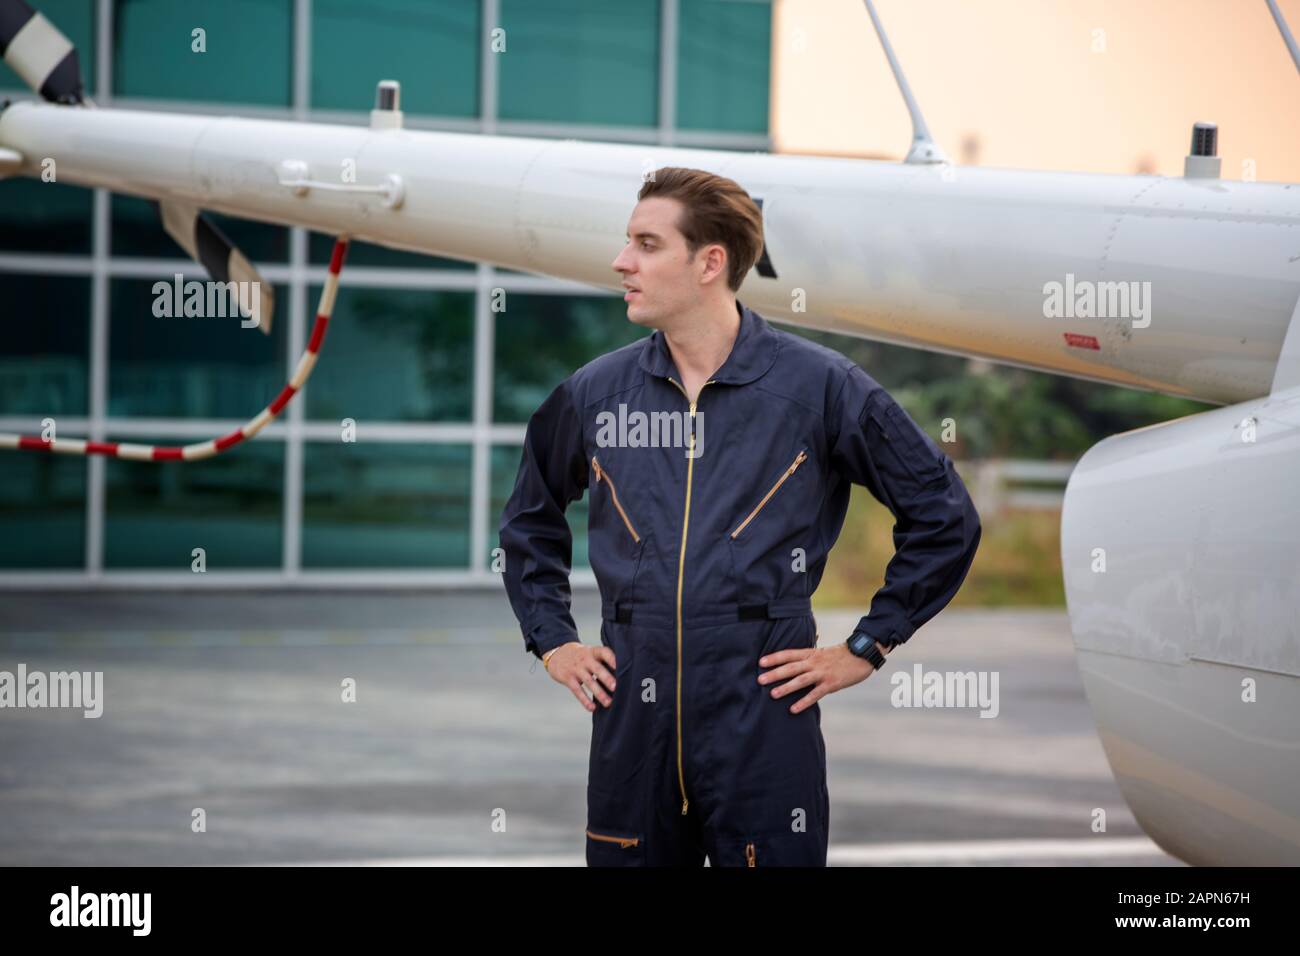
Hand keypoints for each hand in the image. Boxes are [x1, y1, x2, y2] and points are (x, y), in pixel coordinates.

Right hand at [544, 642, 617, 712]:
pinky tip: (592, 708)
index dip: (612, 658)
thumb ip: (603, 660)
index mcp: (593, 652)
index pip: (604, 652)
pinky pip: (577, 690)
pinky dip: (584, 700)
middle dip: (606, 678)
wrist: (556, 653)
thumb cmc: (580, 656)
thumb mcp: (590, 652)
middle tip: (615, 687)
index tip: (620, 666)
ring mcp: (576, 669)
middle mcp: (585, 659)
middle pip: (597, 668)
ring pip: (589, 682)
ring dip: (599, 693)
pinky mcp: (568, 678)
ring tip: (608, 702)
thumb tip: (623, 674)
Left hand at [757, 641, 891, 713]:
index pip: (789, 654)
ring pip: (800, 680)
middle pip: (791, 667)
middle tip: (760, 680)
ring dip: (786, 687)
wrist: (862, 655)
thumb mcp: (822, 652)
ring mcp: (822, 673)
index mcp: (811, 653)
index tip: (761, 662)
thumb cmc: (841, 655)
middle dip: (774, 673)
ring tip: (772, 694)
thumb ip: (809, 658)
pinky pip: (815, 694)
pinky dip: (803, 702)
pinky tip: (793, 709)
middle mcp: (814, 662)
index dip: (774, 658)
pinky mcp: (831, 684)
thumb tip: (793, 664)